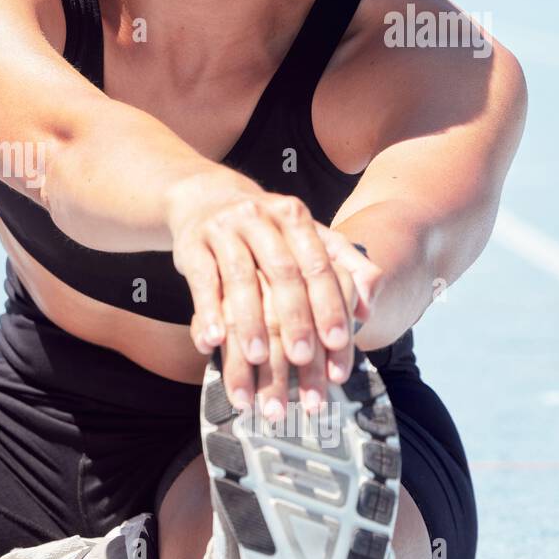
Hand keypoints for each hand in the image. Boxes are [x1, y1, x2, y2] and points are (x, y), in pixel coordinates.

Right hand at [167, 179, 381, 405]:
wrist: (205, 199)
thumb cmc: (266, 232)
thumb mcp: (306, 238)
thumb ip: (346, 267)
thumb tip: (367, 308)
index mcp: (294, 217)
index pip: (318, 265)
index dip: (329, 304)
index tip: (339, 343)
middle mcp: (259, 218)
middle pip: (282, 272)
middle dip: (294, 318)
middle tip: (303, 359)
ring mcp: (222, 229)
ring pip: (240, 278)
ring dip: (249, 321)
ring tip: (258, 359)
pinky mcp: (191, 245)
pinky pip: (202, 281)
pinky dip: (208, 312)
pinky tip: (214, 342)